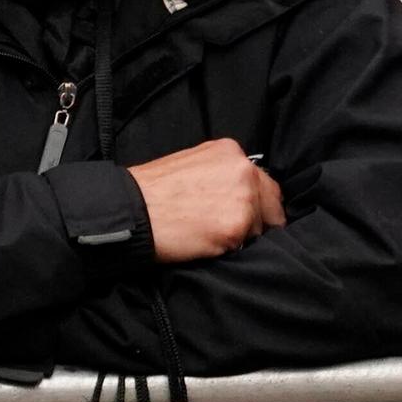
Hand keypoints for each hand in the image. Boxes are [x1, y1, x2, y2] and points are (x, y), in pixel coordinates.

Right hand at [129, 138, 288, 264]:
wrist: (130, 210)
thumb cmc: (152, 191)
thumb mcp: (193, 164)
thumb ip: (222, 174)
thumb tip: (240, 193)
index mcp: (232, 153)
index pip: (262, 182)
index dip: (257, 203)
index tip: (250, 216)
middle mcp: (244, 171)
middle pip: (270, 204)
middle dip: (257, 220)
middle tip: (231, 232)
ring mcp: (244, 198)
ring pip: (259, 227)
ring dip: (241, 235)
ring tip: (208, 235)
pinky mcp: (236, 227)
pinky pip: (244, 245)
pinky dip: (229, 249)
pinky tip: (205, 243)